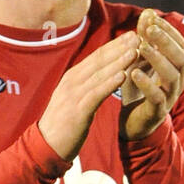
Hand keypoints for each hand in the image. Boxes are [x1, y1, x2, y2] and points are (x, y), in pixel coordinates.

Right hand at [38, 31, 138, 160]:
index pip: (96, 57)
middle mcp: (72, 82)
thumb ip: (85, 87)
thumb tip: (100, 77)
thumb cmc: (62, 125)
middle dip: (120, 47)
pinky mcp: (77, 111)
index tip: (131, 35)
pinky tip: (123, 75)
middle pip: (99, 60)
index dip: (114, 45)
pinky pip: (96, 94)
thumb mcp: (73, 100)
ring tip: (136, 50)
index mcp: (72, 78)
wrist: (45, 147)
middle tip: (138, 35)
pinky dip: (109, 83)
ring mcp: (73, 96)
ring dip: (119, 61)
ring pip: (100, 74)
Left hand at [120, 9, 183, 141]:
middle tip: (149, 29)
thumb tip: (148, 13)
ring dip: (157, 59)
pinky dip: (146, 84)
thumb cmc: (140, 88)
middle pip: (180, 57)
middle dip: (165, 41)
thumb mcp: (141, 61)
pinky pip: (157, 97)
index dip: (168, 30)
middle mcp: (178, 80)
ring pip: (171, 76)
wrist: (135, 123)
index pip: (179, 43)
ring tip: (141, 47)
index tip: (151, 18)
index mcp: (176, 67)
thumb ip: (145, 39)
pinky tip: (134, 73)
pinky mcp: (158, 111)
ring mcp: (170, 96)